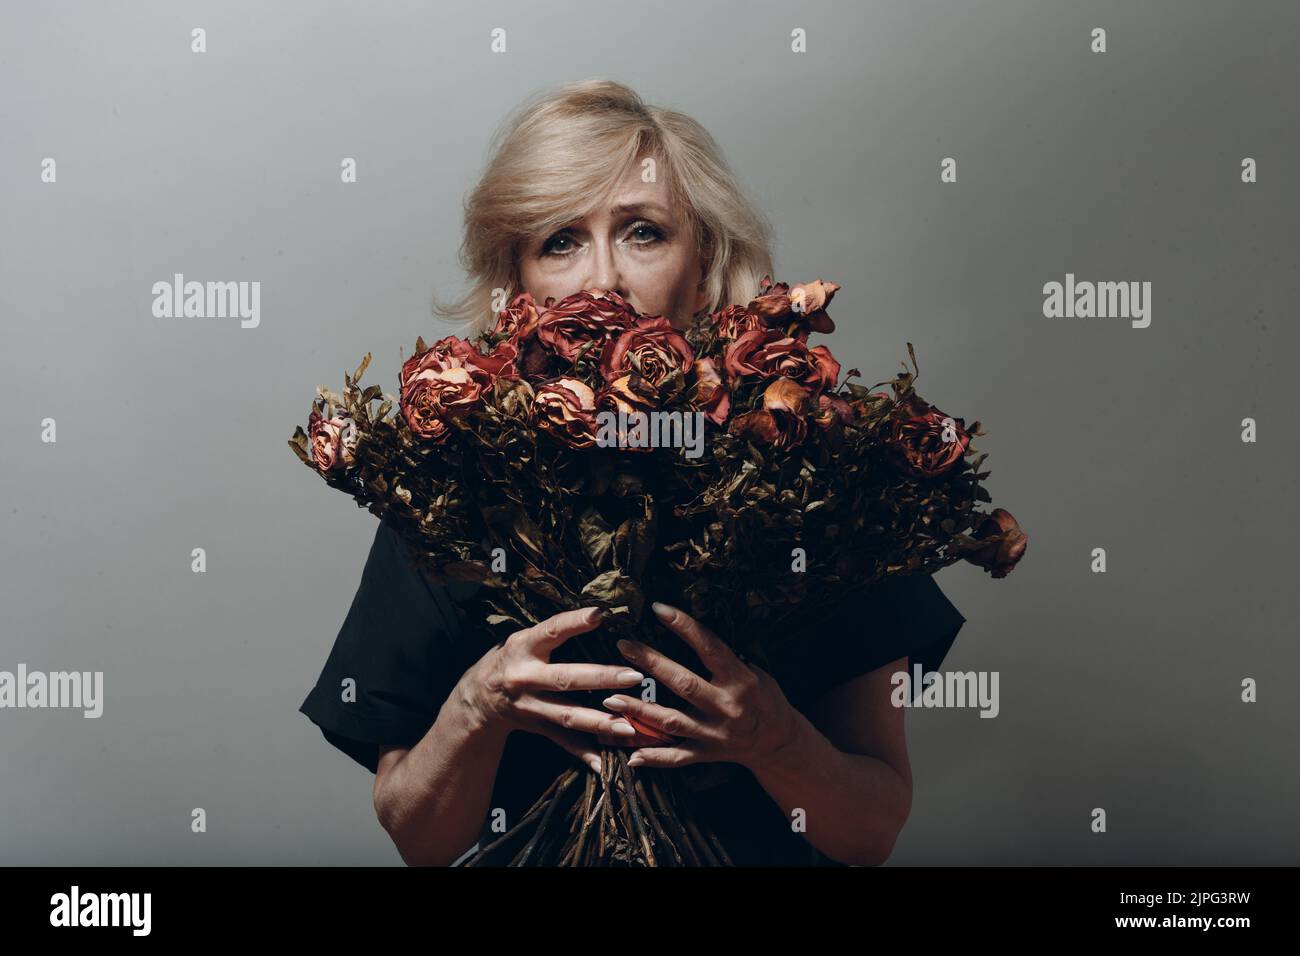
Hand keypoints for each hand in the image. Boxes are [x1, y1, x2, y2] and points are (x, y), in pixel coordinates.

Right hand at [461, 607, 645, 772]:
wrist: (476, 698)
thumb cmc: (510, 659)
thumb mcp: (522, 640)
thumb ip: (553, 633)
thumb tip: (599, 615)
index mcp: (522, 648)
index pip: (551, 631)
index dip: (573, 623)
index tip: (599, 614)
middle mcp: (525, 677)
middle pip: (565, 679)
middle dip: (601, 679)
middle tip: (634, 677)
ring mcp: (530, 706)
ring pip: (567, 715)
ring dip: (599, 722)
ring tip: (628, 726)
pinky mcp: (536, 726)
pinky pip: (562, 741)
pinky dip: (583, 753)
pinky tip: (604, 762)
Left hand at [602, 602, 802, 769]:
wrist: (778, 743)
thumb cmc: (764, 698)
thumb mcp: (757, 672)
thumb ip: (727, 658)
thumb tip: (693, 632)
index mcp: (740, 680)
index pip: (709, 647)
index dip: (684, 626)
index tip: (659, 608)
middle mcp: (726, 707)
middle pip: (683, 683)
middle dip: (651, 663)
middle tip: (624, 646)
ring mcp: (714, 733)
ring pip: (671, 721)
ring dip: (639, 710)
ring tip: (610, 699)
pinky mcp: (706, 754)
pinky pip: (676, 757)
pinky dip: (654, 757)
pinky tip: (631, 756)